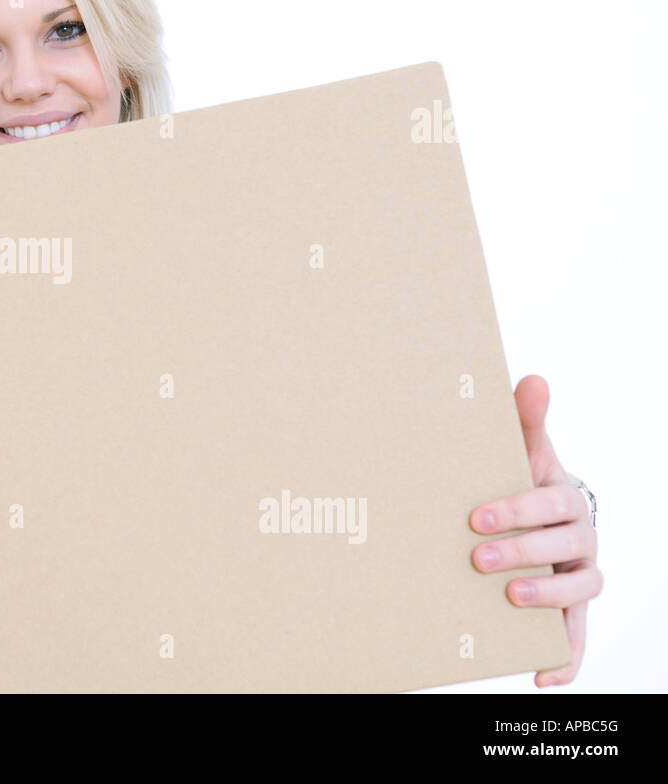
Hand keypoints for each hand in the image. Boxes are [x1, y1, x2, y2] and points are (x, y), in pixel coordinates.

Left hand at [469, 375, 600, 686]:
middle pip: (562, 547)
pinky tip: (544, 676)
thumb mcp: (522, 448)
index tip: (477, 515)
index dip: (519, 509)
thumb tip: (531, 378)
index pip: (551, 503)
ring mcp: (578, 574)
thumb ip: (526, 419)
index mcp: (564, 497)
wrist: (534, 510)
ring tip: (509, 597)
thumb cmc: (520, 477)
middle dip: (522, 551)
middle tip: (476, 556)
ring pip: (578, 590)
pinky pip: (578, 635)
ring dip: (546, 598)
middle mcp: (579, 537)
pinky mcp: (572, 608)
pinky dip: (566, 658)